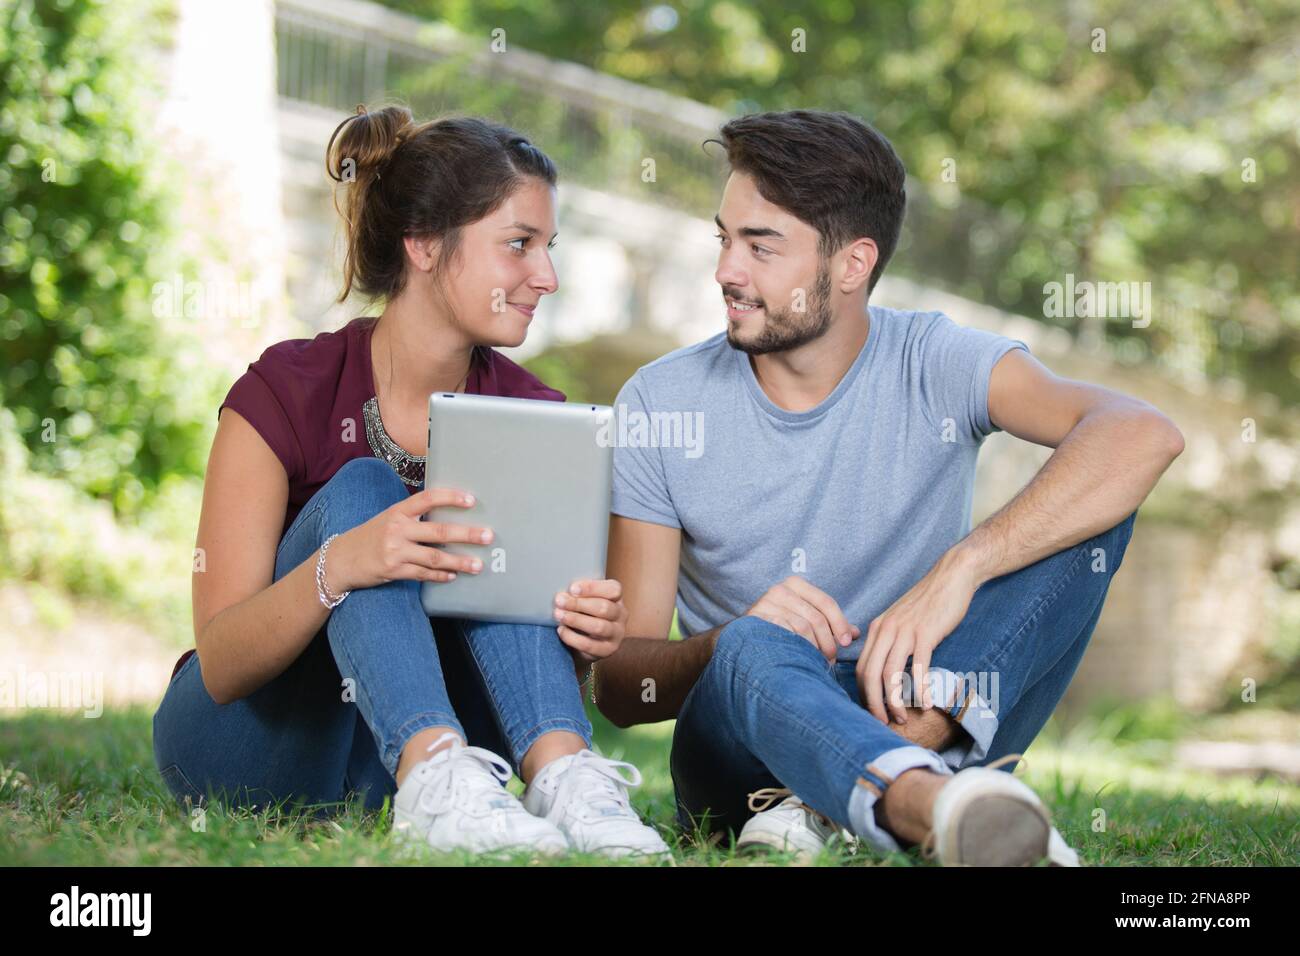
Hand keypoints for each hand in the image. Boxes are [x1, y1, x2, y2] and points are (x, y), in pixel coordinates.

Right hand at [327, 487, 493, 591]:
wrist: (341, 559)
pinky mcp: (393, 570)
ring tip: (478, 565)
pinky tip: (453, 576)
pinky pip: (423, 574)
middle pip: (438, 531)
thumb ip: (413, 516)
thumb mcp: (389, 518)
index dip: (451, 497)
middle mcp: (397, 529)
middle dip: (466, 534)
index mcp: (398, 511)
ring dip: (459, 562)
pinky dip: (440, 575)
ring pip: (434, 556)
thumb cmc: (371, 536)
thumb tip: (448, 516)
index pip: (428, 498)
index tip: (472, 501)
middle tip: (488, 536)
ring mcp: (395, 551)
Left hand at [554, 579, 628, 662]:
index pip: (613, 589)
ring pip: (598, 626)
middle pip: (604, 608)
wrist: (584, 641)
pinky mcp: (608, 650)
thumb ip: (578, 594)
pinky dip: (572, 638)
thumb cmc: (583, 613)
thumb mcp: (584, 600)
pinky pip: (590, 645)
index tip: (572, 589)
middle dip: (578, 604)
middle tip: (559, 601)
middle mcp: (621, 615)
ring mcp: (617, 634)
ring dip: (576, 620)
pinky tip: (561, 631)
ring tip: (559, 615)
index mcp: (616, 598)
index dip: (592, 588)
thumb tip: (562, 594)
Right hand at [745, 576, 858, 662]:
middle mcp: (780, 589)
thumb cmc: (781, 626)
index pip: (826, 602)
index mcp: (796, 584)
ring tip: (817, 662)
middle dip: (828, 642)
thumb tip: (855, 633)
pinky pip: (785, 634)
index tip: (847, 642)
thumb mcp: (806, 618)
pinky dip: (797, 648)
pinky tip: (799, 657)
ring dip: (814, 649)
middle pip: (816, 618)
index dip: (840, 624)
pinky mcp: (756, 618)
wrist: (743, 634)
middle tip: (830, 659)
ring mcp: (766, 603)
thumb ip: (830, 624)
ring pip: (802, 628)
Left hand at [857, 551, 979, 726]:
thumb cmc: (928, 602)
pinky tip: (927, 704)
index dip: (863, 694)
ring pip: (891, 674)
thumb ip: (889, 640)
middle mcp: (886, 630)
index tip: (871, 711)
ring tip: (901, 718)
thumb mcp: (900, 619)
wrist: (951, 576)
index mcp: (877, 629)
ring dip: (894, 701)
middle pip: (869, 674)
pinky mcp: (926, 633)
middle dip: (872, 703)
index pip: (860, 667)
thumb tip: (884, 667)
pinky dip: (922, 689)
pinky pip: (920, 667)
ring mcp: (905, 631)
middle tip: (882, 723)